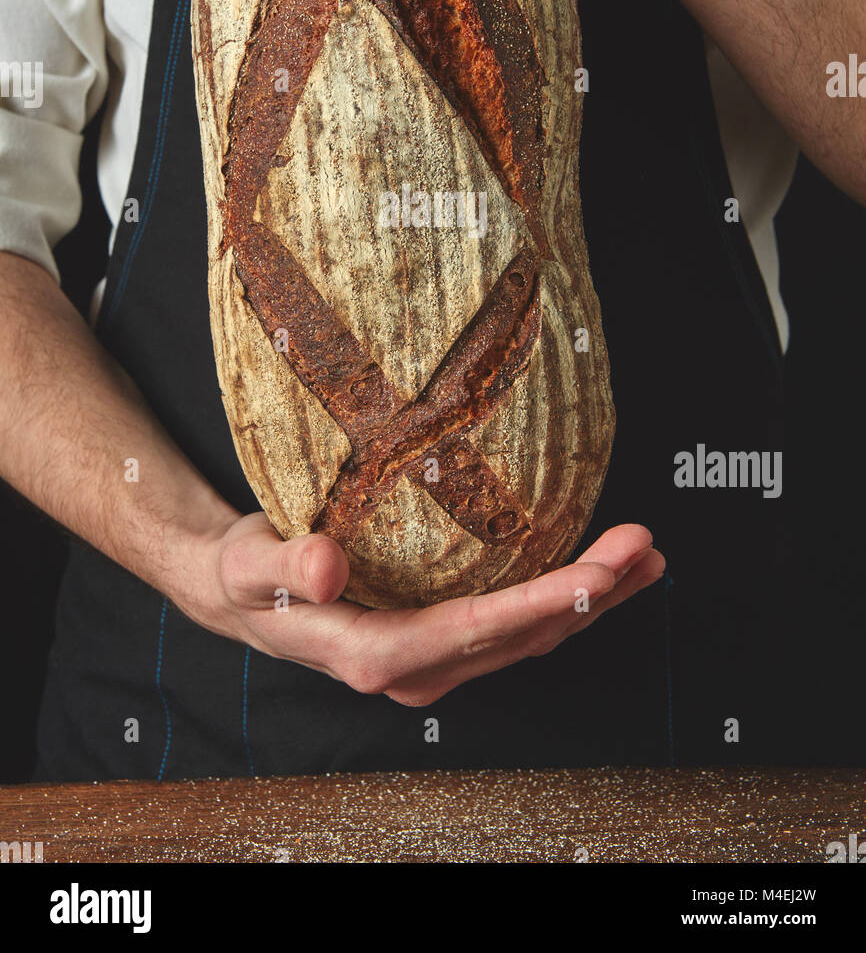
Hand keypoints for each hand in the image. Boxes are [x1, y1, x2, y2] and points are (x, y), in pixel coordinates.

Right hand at [184, 513, 663, 706]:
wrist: (239, 595)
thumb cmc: (245, 576)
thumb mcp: (249, 564)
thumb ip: (286, 564)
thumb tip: (326, 567)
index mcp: (374, 654)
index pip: (473, 630)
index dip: (539, 603)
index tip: (596, 575)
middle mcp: (415, 669)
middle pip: (518, 637)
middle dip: (589, 596)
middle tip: (644, 547)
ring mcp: (432, 660)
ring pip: (528, 636)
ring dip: (591, 599)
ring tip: (647, 557)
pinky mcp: (441, 641)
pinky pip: (514, 626)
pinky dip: (562, 597)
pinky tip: (598, 569)